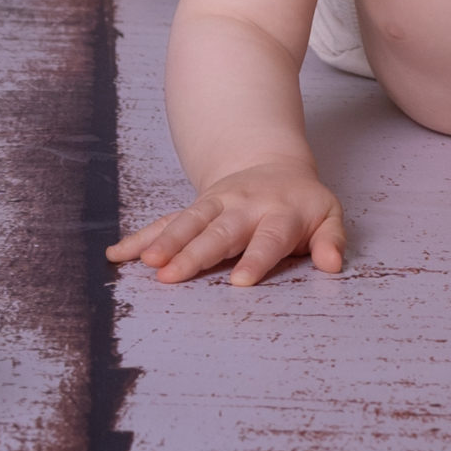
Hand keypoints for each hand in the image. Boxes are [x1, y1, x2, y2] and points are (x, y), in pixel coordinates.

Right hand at [108, 158, 346, 286]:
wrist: (273, 166)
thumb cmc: (303, 204)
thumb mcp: (328, 215)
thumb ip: (331, 240)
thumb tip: (332, 265)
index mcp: (279, 213)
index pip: (267, 240)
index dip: (254, 260)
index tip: (238, 283)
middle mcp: (243, 207)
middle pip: (219, 232)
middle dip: (194, 253)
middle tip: (171, 275)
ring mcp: (215, 205)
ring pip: (187, 222)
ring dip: (165, 242)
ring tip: (146, 263)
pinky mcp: (196, 208)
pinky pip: (165, 221)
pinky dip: (141, 237)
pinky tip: (118, 254)